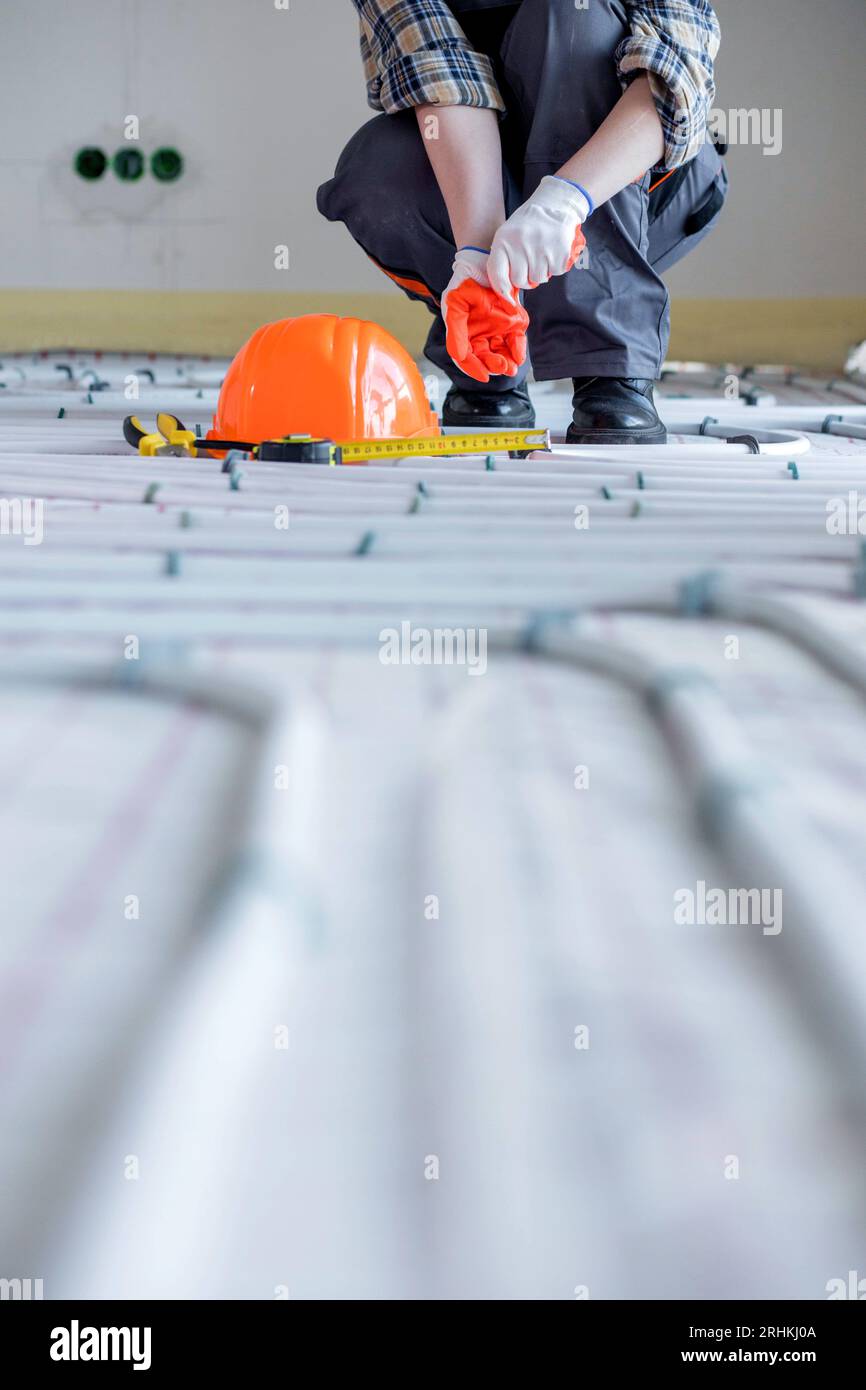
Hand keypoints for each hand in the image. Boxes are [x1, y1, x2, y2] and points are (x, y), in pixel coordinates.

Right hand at [441, 248, 528, 383]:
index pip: (466, 357)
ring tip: (511, 367)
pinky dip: (518, 348)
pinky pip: (515, 341)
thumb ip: (455, 332)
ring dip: (507, 363)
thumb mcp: (455, 304)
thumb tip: (458, 356)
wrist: (485, 260)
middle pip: (485, 358)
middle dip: (493, 365)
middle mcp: (479, 335)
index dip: (473, 369)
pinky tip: (518, 354)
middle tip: (502, 366)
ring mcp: (496, 330)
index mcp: (463, 333)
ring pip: (501, 354)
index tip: (484, 376)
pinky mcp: (513, 323)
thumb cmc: (465, 281)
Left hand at [487, 176, 590, 298]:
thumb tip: (505, 292)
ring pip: (538, 279)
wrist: (555, 204)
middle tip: (531, 265)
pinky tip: (554, 252)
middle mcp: (520, 243)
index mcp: (504, 240)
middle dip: (526, 279)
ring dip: (542, 272)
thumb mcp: (509, 235)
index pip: (497, 274)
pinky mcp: (559, 249)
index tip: (508, 299)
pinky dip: (556, 267)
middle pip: (520, 281)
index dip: (502, 290)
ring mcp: (540, 247)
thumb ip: (504, 259)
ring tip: (543, 255)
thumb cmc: (529, 225)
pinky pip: (555, 272)